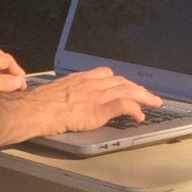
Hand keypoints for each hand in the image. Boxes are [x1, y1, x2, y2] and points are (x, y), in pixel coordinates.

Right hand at [28, 66, 160, 131]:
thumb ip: (67, 93)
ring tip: (154, 103)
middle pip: (122, 82)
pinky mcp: (100, 110)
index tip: (126, 85)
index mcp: (81, 78)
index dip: (120, 81)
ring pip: (128, 90)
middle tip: (149, 95)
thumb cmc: (39, 103)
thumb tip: (65, 102)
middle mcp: (92, 83)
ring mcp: (97, 96)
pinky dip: (134, 109)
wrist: (37, 109)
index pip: (106, 74)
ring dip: (144, 96)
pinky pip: (123, 105)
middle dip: (138, 88)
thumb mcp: (55, 91)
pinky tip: (140, 116)